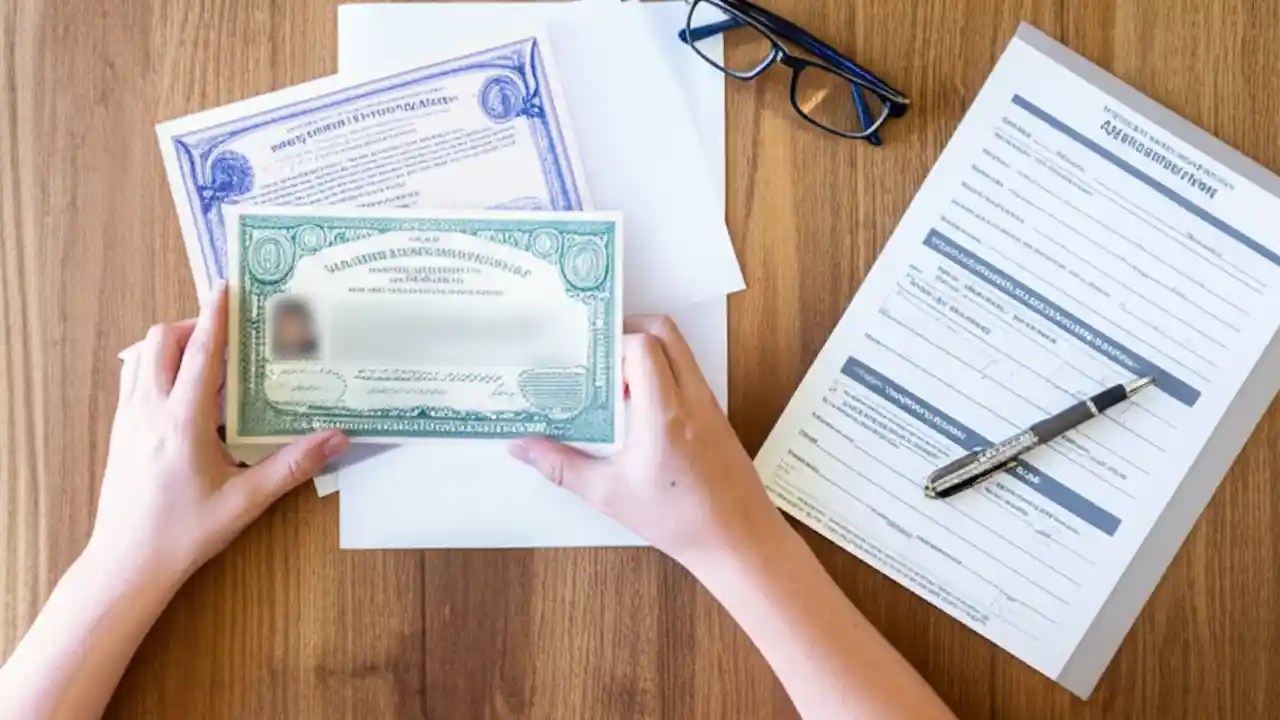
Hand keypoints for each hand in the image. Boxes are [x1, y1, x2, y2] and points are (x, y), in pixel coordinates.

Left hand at [88, 283, 348, 583]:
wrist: (126, 563)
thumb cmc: (184, 533)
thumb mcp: (246, 501)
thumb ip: (292, 465)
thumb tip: (336, 439)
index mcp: (181, 421)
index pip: (199, 352)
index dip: (214, 315)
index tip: (225, 287)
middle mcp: (148, 410)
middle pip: (161, 341)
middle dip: (193, 325)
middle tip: (227, 333)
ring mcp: (127, 420)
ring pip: (141, 356)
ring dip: (172, 345)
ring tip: (206, 357)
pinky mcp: (119, 432)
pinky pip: (133, 380)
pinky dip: (157, 367)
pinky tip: (183, 392)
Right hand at [508, 316, 783, 567]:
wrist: (737, 540)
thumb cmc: (680, 520)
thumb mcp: (609, 494)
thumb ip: (561, 465)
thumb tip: (524, 448)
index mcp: (665, 412)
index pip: (642, 346)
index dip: (611, 343)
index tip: (586, 357)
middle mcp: (692, 399)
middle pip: (665, 332)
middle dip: (628, 330)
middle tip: (598, 353)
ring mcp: (709, 404)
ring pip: (680, 350)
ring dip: (646, 351)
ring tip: (613, 380)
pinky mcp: (716, 415)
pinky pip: (688, 374)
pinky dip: (662, 372)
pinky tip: (636, 403)